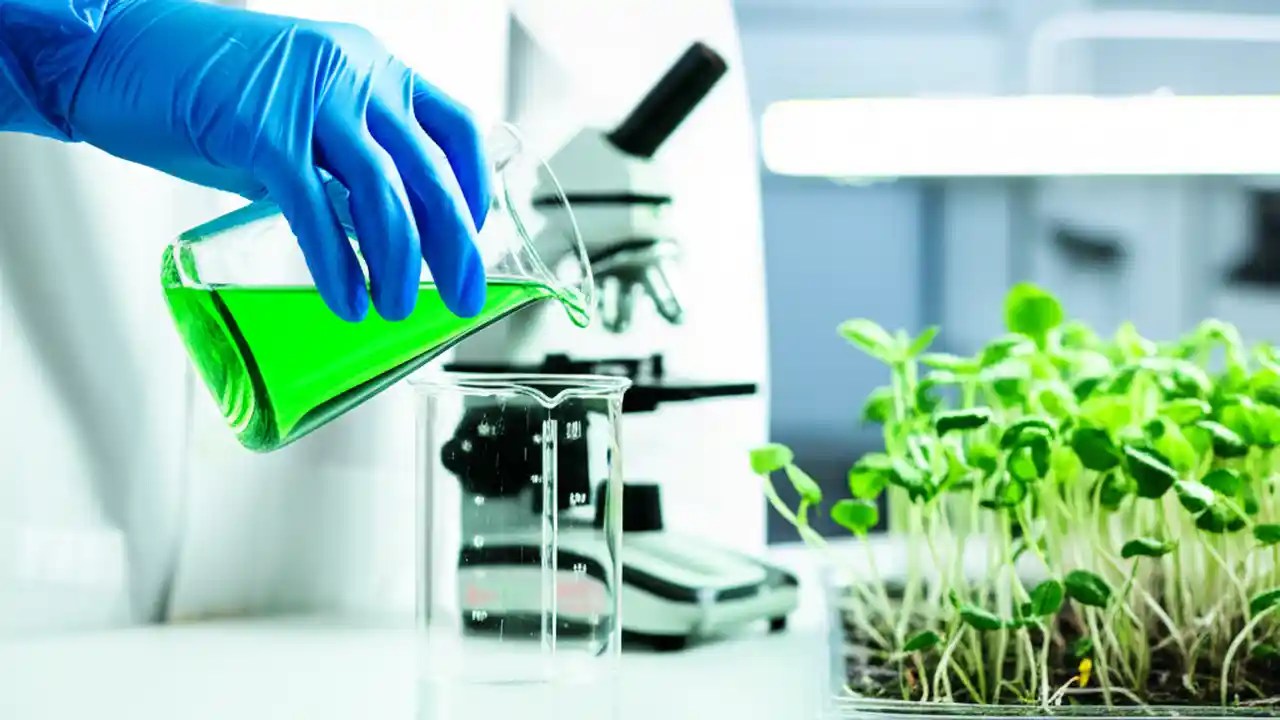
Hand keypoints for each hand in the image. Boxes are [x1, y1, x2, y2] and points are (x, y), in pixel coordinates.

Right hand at [68, 0, 489, 320]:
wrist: (114, 50)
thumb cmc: (203, 89)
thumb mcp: (298, 116)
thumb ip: (339, 162)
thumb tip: (373, 231)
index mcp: (371, 67)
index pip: (455, 126)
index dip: (474, 185)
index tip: (475, 233)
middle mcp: (355, 75)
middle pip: (429, 172)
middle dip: (454, 246)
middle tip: (465, 298)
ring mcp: (311, 99)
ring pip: (382, 195)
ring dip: (397, 265)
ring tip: (395, 310)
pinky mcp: (264, 131)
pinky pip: (316, 211)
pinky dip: (336, 264)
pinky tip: (347, 300)